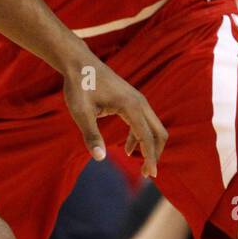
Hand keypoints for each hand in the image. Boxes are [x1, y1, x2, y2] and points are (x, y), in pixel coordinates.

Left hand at [61, 57, 166, 178]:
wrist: (79, 63)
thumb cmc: (79, 86)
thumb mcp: (81, 113)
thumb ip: (91, 135)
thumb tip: (100, 158)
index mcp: (131, 106)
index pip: (147, 137)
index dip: (150, 157)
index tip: (150, 175)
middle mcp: (140, 102)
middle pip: (158, 132)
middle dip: (155, 154)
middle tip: (147, 174)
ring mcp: (137, 100)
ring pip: (153, 127)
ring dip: (149, 147)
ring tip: (140, 166)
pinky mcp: (132, 100)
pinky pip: (143, 122)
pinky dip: (140, 137)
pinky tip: (127, 149)